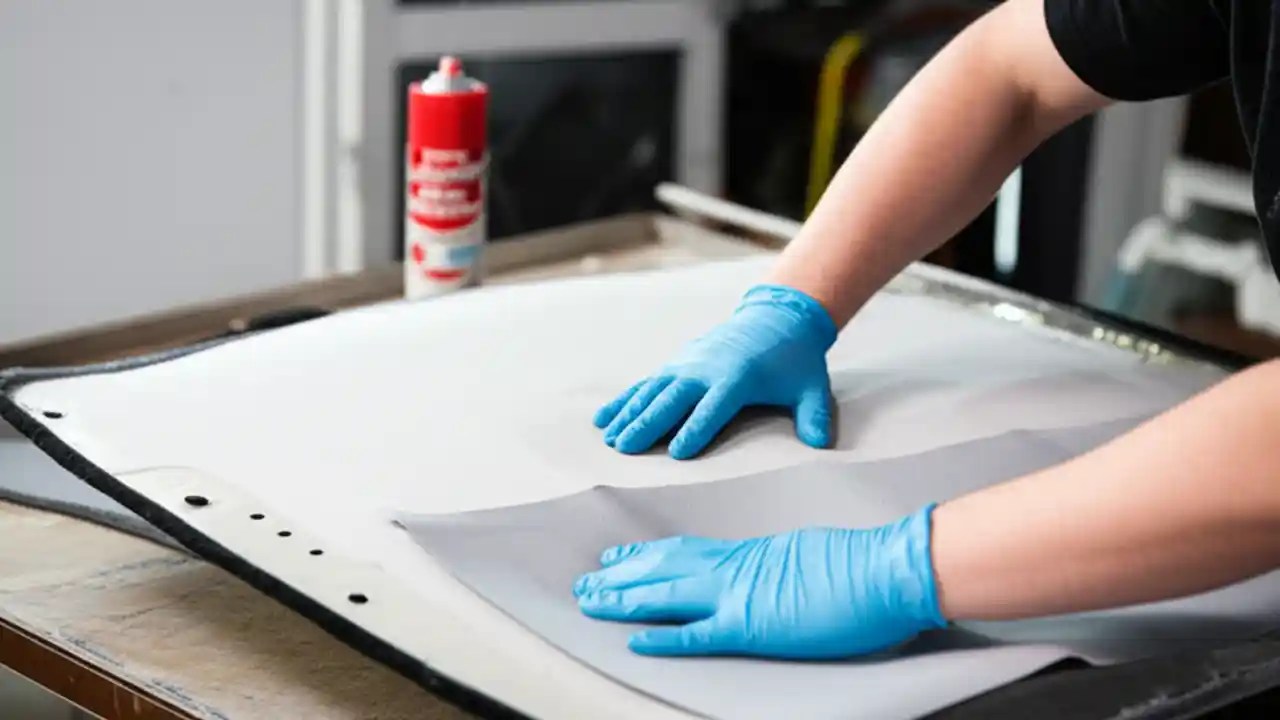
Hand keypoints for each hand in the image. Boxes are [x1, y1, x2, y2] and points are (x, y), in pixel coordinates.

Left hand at [572, 505, 945, 658]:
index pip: (685, 551)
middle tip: (587, 580)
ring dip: (624, 598)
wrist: (886, 567)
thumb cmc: (861, 563)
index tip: (618, 555)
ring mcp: (740, 596)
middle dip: (621, 576)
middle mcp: (735, 568)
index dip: (646, 555)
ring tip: (591, 600)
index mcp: (750, 553)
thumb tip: (774, 570)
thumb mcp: (806, 555)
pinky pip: (697, 633)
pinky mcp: (752, 626)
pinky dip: (663, 636)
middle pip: (663, 569)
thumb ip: (779, 564)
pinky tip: (635, 639)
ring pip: (666, 595)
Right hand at [594, 284, 837, 458]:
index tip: (679, 452)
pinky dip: (624, 401)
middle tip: (627, 448)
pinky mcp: (676, 365)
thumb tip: (822, 444)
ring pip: (652, 392)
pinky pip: (645, 385)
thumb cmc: (794, 360)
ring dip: (629, 415)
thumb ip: (814, 416)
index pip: (713, 408)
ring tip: (610, 438)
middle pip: (673, 399)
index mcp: (737, 378)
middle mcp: (705, 370)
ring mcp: (686, 366)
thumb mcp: (811, 387)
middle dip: (649, 424)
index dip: (697, 429)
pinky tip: (603, 419)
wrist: (775, 318)